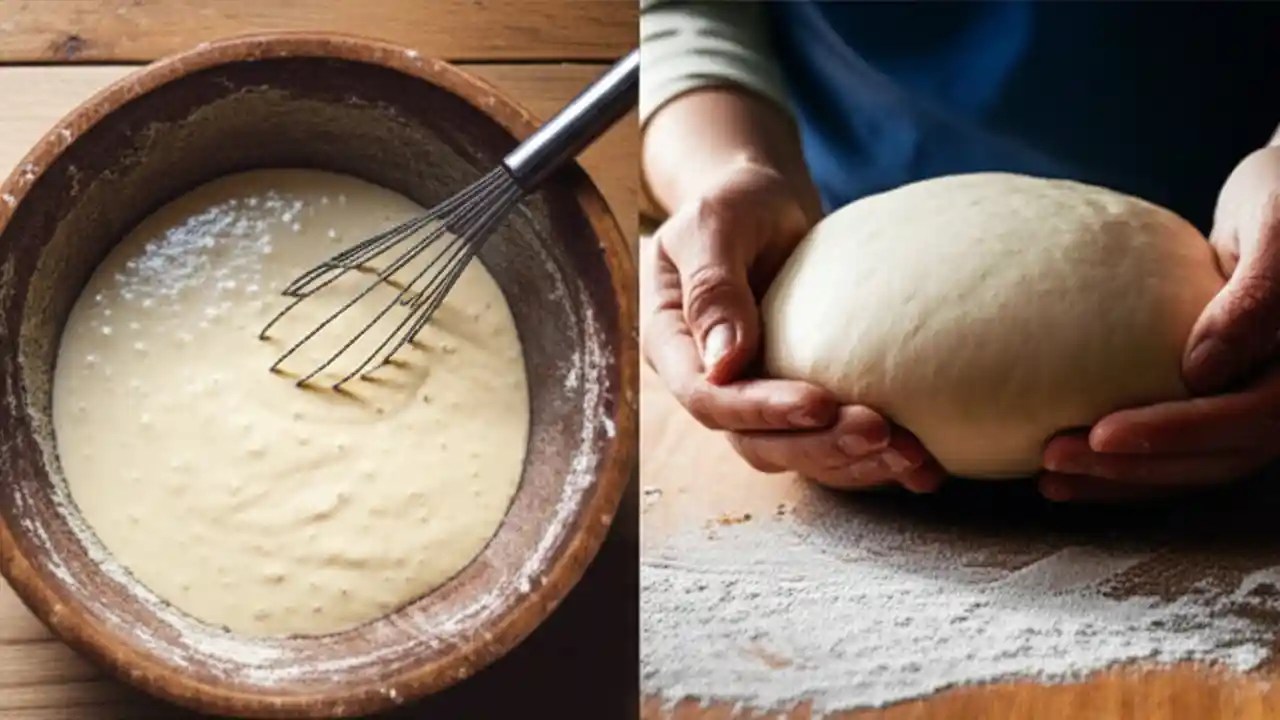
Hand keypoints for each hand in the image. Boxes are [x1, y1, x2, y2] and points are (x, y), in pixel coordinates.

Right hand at [641, 160, 944, 492]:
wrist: (763, 204)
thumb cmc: (733, 203)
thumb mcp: (713, 223)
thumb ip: (712, 285)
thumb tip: (724, 362)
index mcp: (676, 347)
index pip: (710, 399)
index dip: (762, 410)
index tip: (819, 404)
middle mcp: (714, 386)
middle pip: (757, 443)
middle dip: (819, 444)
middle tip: (880, 432)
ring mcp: (759, 397)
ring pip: (797, 452)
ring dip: (852, 461)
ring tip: (911, 455)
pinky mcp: (800, 400)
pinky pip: (830, 442)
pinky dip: (873, 459)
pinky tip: (923, 467)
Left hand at [1040, 146, 1279, 502]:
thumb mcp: (1275, 225)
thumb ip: (1256, 298)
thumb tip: (1202, 373)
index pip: (1253, 417)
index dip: (1179, 433)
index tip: (1102, 436)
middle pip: (1221, 455)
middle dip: (1135, 467)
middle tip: (1052, 460)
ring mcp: (1264, 403)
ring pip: (1202, 464)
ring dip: (1124, 479)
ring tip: (1049, 477)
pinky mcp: (1231, 402)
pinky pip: (1187, 447)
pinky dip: (1131, 464)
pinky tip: (1073, 466)